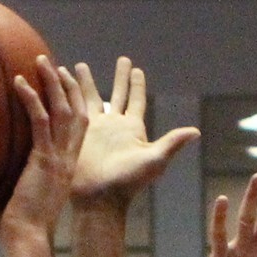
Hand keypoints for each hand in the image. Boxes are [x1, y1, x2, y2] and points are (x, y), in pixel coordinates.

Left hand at [0, 57, 87, 241]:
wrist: (28, 239)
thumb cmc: (20, 226)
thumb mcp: (17, 196)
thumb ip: (6, 180)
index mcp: (66, 168)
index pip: (78, 131)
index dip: (74, 106)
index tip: (64, 87)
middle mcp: (68, 160)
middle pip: (77, 114)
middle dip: (68, 88)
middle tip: (56, 66)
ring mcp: (58, 159)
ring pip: (64, 112)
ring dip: (53, 84)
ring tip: (42, 61)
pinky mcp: (45, 161)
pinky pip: (40, 122)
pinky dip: (31, 99)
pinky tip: (18, 81)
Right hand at [70, 58, 197, 207]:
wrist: (100, 197)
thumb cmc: (129, 182)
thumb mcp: (154, 160)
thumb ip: (171, 143)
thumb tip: (196, 131)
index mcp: (133, 128)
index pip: (136, 100)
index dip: (137, 85)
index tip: (137, 69)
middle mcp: (114, 126)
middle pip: (118, 94)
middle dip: (120, 77)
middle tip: (123, 59)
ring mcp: (95, 129)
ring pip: (91, 98)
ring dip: (86, 82)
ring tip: (79, 66)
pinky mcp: (77, 134)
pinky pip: (72, 107)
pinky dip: (67, 92)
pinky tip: (60, 80)